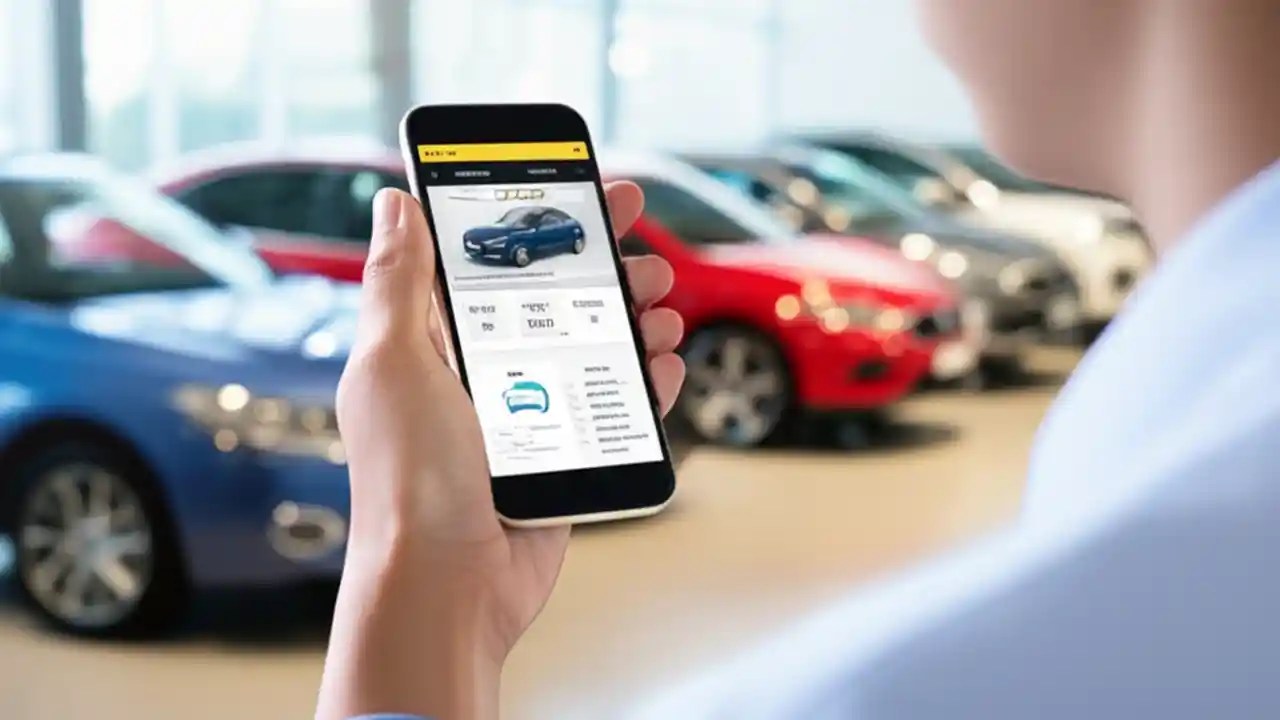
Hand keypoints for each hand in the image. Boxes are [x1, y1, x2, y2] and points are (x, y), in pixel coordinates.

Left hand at [316, 184, 683, 719]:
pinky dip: (641, 384)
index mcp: (431, 344)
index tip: (585, 189)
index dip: (536, 220)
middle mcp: (478, 375)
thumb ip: (398, 282)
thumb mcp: (394, 363)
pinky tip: (662, 365)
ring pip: (589, 350)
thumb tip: (396, 204)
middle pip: (552, 302)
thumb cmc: (409, 480)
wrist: (447, 588)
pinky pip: (609, 408)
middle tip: (641, 253)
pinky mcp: (558, 458)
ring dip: (631, 322)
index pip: (488, 261)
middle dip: (601, 270)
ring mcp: (523, 417)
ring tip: (660, 310)